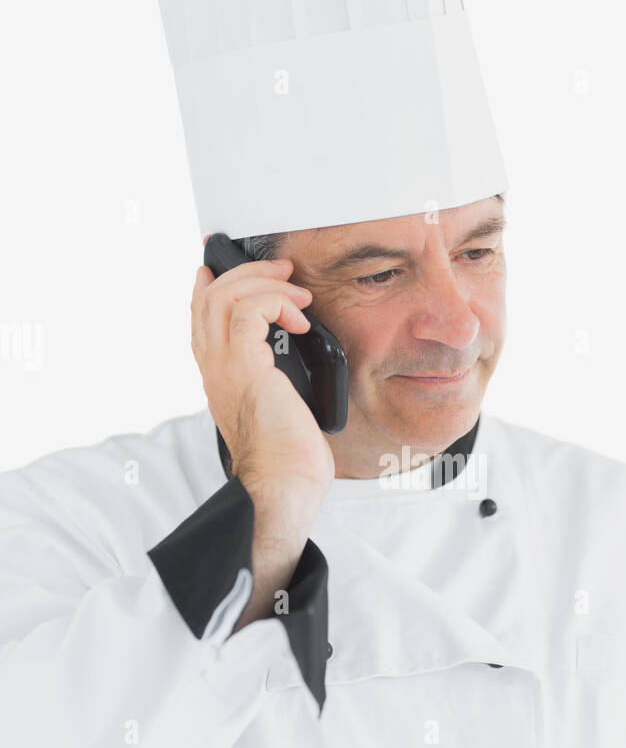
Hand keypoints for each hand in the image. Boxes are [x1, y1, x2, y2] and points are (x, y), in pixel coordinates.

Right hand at [192, 253, 334, 501]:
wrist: (283, 482)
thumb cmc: (288, 456)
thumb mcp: (279, 406)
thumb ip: (275, 378)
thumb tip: (302, 357)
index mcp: (219, 376)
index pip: (201, 316)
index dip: (212, 284)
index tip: (228, 266)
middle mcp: (213, 367)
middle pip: (209, 296)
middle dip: (248, 272)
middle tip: (283, 269)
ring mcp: (224, 366)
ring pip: (225, 295)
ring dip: (266, 283)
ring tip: (298, 292)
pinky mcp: (244, 366)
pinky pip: (249, 310)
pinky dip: (276, 302)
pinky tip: (300, 318)